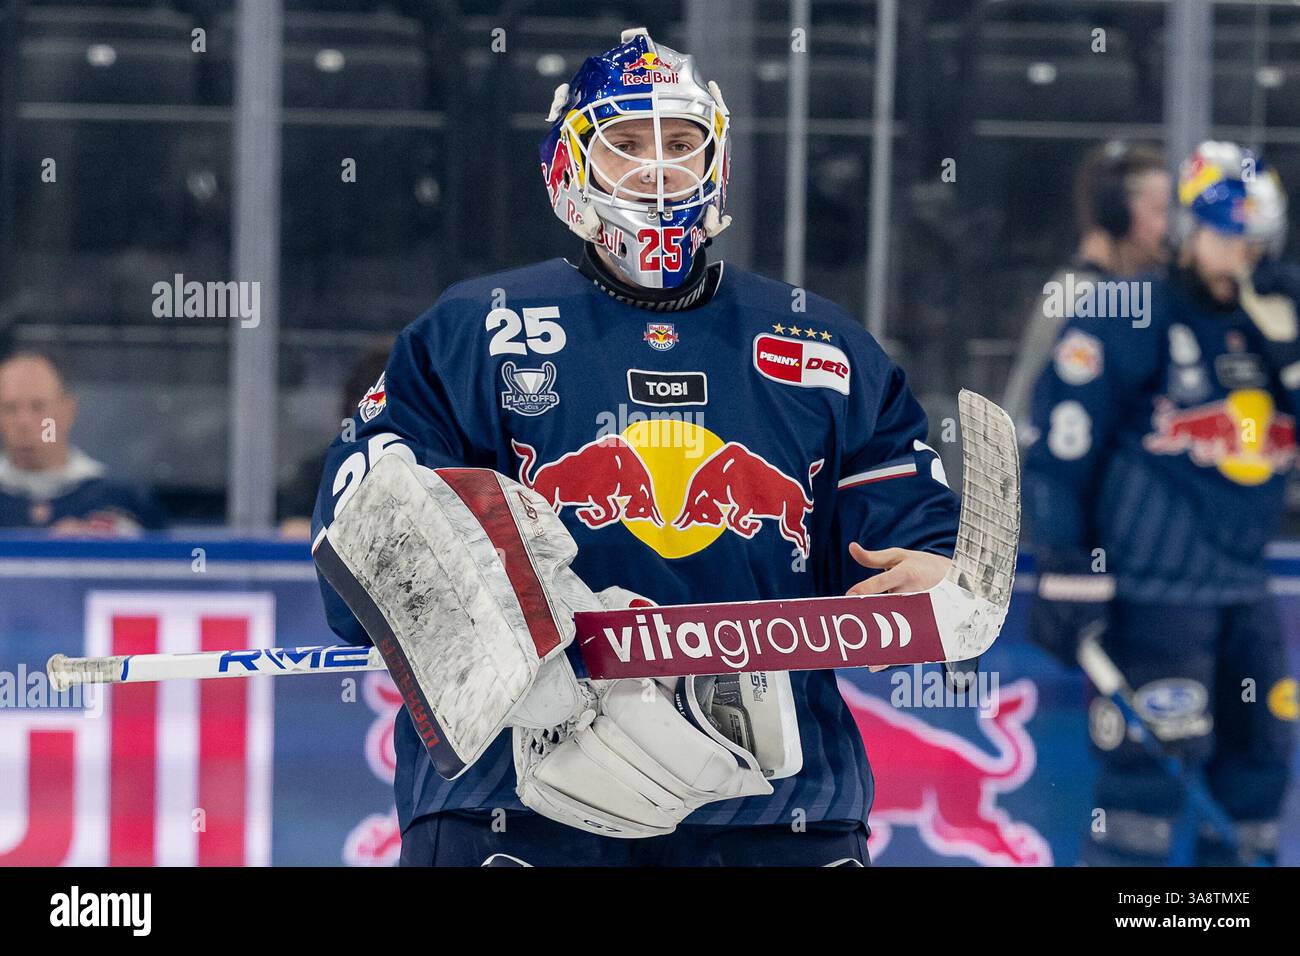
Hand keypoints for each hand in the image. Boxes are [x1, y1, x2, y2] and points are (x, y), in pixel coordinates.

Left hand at [847, 543, 951, 671]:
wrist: (962, 577)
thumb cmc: (922, 565)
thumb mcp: (899, 555)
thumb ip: (873, 557)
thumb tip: (851, 547)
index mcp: (905, 573)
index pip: (883, 581)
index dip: (866, 588)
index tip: (850, 595)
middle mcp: (914, 593)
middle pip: (890, 608)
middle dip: (871, 619)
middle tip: (851, 632)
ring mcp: (922, 610)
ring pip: (901, 628)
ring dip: (884, 643)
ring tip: (868, 659)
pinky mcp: (927, 623)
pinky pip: (911, 640)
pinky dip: (896, 653)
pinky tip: (881, 664)